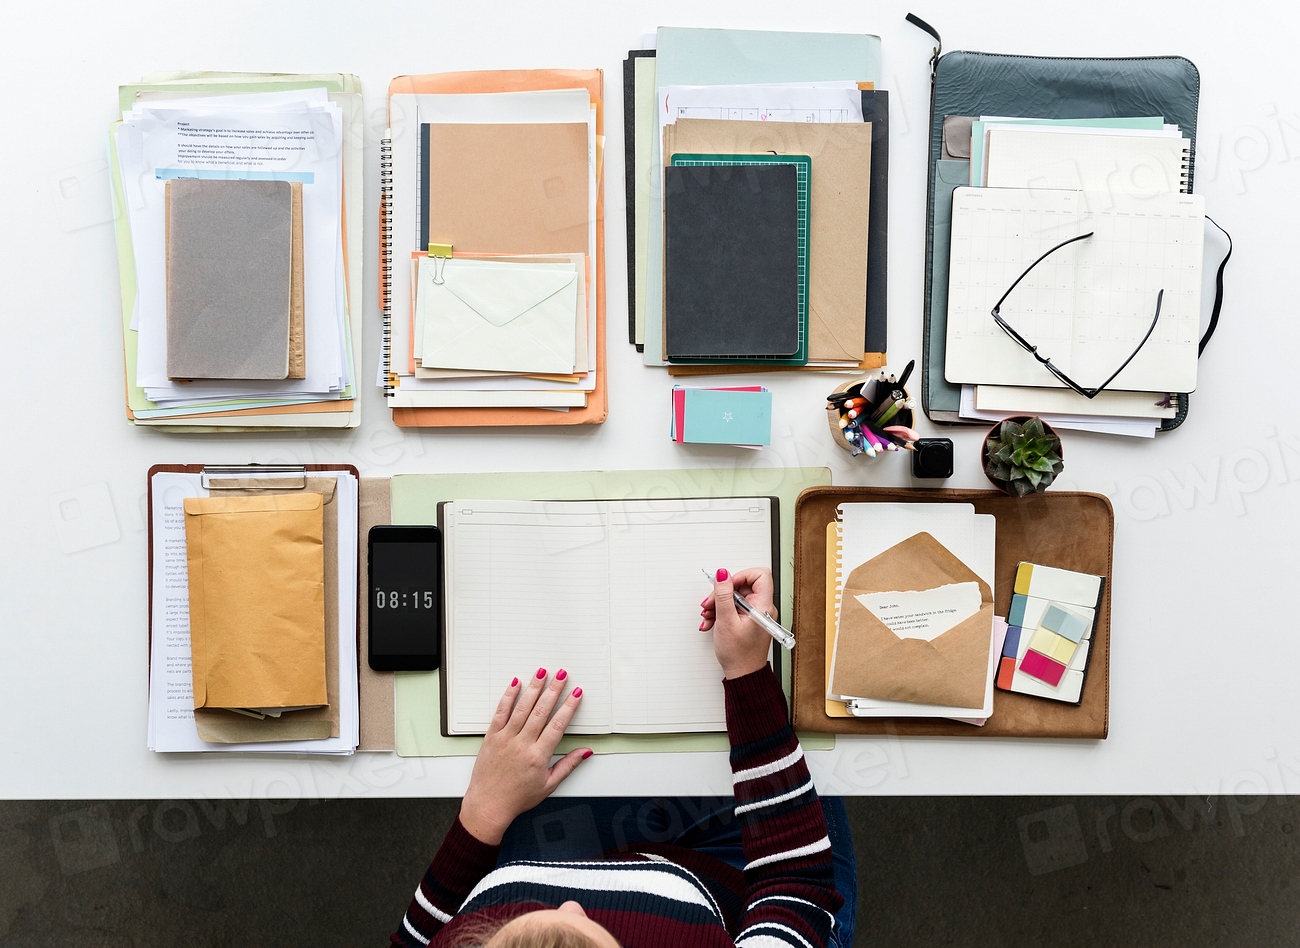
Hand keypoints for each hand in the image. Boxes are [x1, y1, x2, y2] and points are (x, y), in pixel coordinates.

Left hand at [459, 668, 590, 845]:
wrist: (488, 805)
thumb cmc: (517, 798)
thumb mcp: (549, 785)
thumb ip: (568, 765)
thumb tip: (585, 752)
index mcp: (538, 757)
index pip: (557, 725)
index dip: (568, 707)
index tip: (576, 694)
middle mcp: (522, 744)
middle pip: (541, 711)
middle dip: (554, 690)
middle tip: (562, 675)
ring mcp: (505, 739)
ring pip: (522, 708)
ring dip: (534, 688)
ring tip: (542, 673)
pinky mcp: (491, 737)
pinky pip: (500, 712)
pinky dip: (508, 696)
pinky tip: (515, 684)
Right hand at [700, 567, 774, 679]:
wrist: (743, 674)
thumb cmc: (739, 654)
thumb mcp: (726, 620)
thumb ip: (723, 594)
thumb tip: (722, 573)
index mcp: (763, 605)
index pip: (760, 574)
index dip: (741, 576)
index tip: (726, 585)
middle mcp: (762, 607)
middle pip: (743, 586)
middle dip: (723, 593)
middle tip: (710, 604)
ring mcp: (755, 613)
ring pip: (735, 597)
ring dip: (718, 604)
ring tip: (709, 616)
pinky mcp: (749, 619)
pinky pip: (734, 607)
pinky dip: (721, 612)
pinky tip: (712, 622)